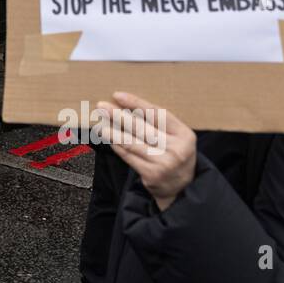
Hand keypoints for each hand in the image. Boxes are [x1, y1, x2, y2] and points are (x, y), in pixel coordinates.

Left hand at [94, 92, 195, 211]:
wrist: (182, 187)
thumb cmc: (174, 153)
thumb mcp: (176, 137)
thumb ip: (159, 123)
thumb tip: (126, 105)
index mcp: (184, 134)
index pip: (157, 114)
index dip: (136, 103)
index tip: (118, 96)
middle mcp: (176, 149)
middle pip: (142, 128)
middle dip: (119, 115)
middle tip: (102, 106)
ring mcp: (163, 163)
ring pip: (132, 143)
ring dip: (113, 132)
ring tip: (100, 123)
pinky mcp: (152, 175)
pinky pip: (129, 156)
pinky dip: (117, 146)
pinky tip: (108, 138)